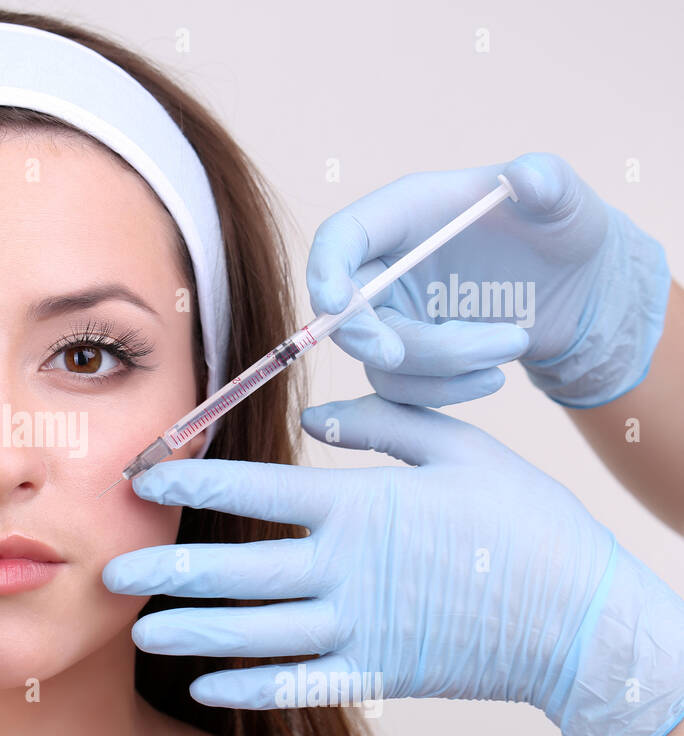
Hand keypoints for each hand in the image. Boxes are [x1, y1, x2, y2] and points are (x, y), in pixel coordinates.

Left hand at [101, 395, 683, 735]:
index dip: (190, 479)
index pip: (254, 488)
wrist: (581, 620)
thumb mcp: (460, 449)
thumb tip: (320, 413)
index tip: (143, 476)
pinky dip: (248, 684)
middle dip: (167, 569)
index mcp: (360, 506)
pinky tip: (205, 683)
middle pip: (236, 570)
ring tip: (140, 631)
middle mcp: (346, 569)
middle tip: (111, 570)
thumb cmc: (525, 523)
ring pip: (253, 632)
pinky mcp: (376, 672)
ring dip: (191, 633)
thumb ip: (384, 424)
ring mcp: (358, 627)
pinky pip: (298, 683)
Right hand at [307, 153, 670, 407]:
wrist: (577, 287)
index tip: (332, 304)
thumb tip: (526, 176)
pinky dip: (445, 393)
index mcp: (405, 213)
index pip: (341, 237)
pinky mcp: (411, 357)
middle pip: (347, 311)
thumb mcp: (565, 200)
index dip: (325, 269)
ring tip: (513, 344)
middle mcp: (387, 265)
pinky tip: (494, 377)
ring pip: (381, 361)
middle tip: (397, 355)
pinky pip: (404, 391)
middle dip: (369, 338)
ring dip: (441, 367)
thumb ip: (547, 180)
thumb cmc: (563, 228)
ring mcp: (395, 316)